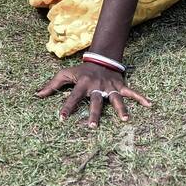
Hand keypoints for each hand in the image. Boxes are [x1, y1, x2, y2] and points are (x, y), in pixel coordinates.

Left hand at [36, 62, 151, 127]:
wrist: (100, 59)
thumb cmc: (81, 71)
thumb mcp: (65, 74)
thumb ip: (52, 85)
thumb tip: (36, 95)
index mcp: (82, 85)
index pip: (72, 98)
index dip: (67, 108)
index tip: (62, 119)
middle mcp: (96, 87)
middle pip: (95, 102)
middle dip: (94, 113)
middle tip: (91, 127)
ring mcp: (109, 87)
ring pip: (115, 99)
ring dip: (120, 109)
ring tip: (125, 119)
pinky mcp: (120, 86)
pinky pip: (131, 92)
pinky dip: (141, 98)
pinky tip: (149, 104)